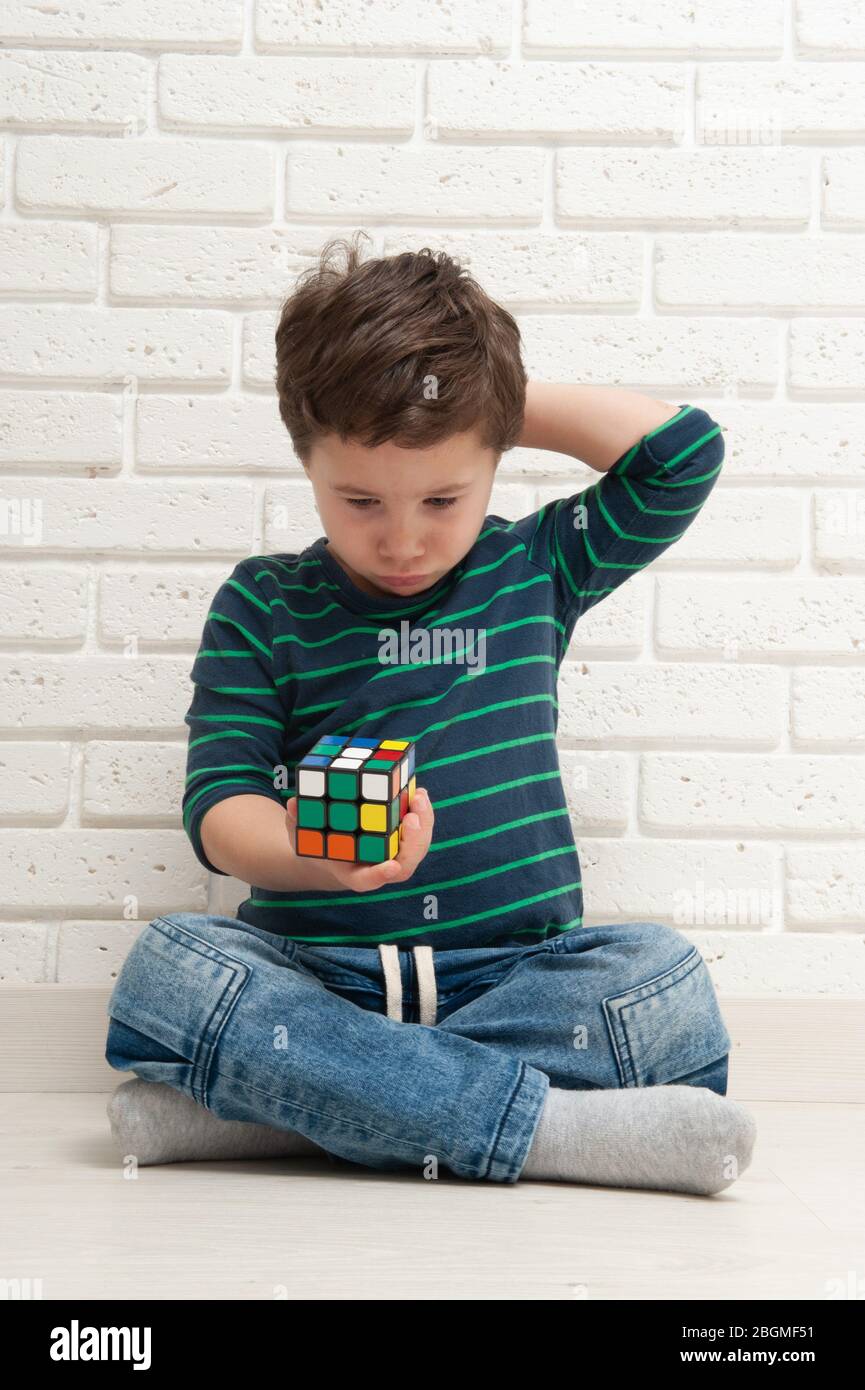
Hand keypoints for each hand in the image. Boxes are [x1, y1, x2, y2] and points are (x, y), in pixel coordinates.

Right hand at [285, 787, 433, 893]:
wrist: (334, 851)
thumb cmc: (317, 846)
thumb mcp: (302, 835)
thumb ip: (298, 823)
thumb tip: (296, 803)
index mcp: (352, 874)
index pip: (368, 880)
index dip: (380, 875)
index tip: (392, 867)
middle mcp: (377, 868)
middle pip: (403, 863)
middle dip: (411, 841)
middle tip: (413, 817)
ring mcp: (392, 854)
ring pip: (416, 847)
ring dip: (423, 823)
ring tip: (420, 797)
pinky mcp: (401, 839)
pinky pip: (416, 831)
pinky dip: (421, 814)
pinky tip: (419, 793)